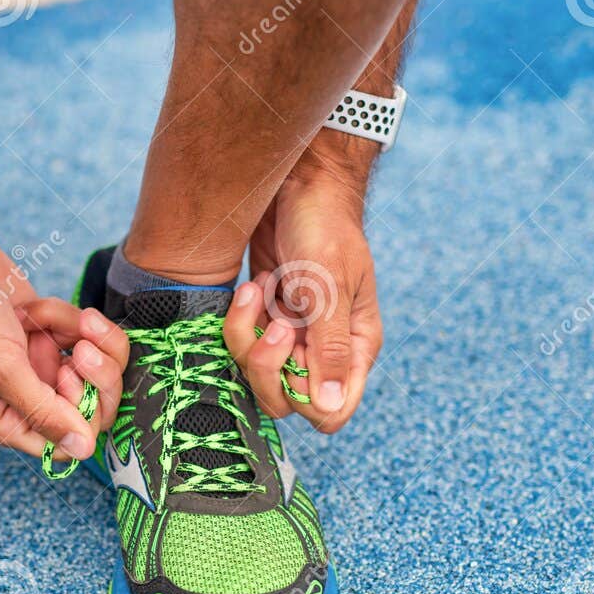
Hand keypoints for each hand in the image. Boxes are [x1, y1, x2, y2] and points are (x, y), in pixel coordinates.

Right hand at [0, 226, 127, 461]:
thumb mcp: (1, 368)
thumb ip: (44, 412)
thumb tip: (83, 451)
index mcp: (8, 422)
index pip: (69, 440)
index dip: (82, 410)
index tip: (68, 374)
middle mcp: (29, 400)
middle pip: (93, 405)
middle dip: (97, 372)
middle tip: (80, 347)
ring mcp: (44, 367)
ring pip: (100, 368)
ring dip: (82, 336)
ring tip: (49, 318)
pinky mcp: (54, 337)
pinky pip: (89, 337)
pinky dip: (68, 317)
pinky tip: (36, 309)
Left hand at [224, 166, 381, 432]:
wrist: (301, 182)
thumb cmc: (325, 227)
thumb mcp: (329, 287)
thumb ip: (330, 348)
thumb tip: (331, 408)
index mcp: (353, 348)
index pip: (330, 411)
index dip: (302, 397)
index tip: (292, 351)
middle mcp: (322, 351)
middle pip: (284, 399)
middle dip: (265, 365)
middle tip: (274, 321)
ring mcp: (291, 336)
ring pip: (255, 371)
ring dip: (248, 333)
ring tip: (258, 288)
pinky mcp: (264, 319)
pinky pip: (240, 343)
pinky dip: (240, 317)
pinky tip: (253, 284)